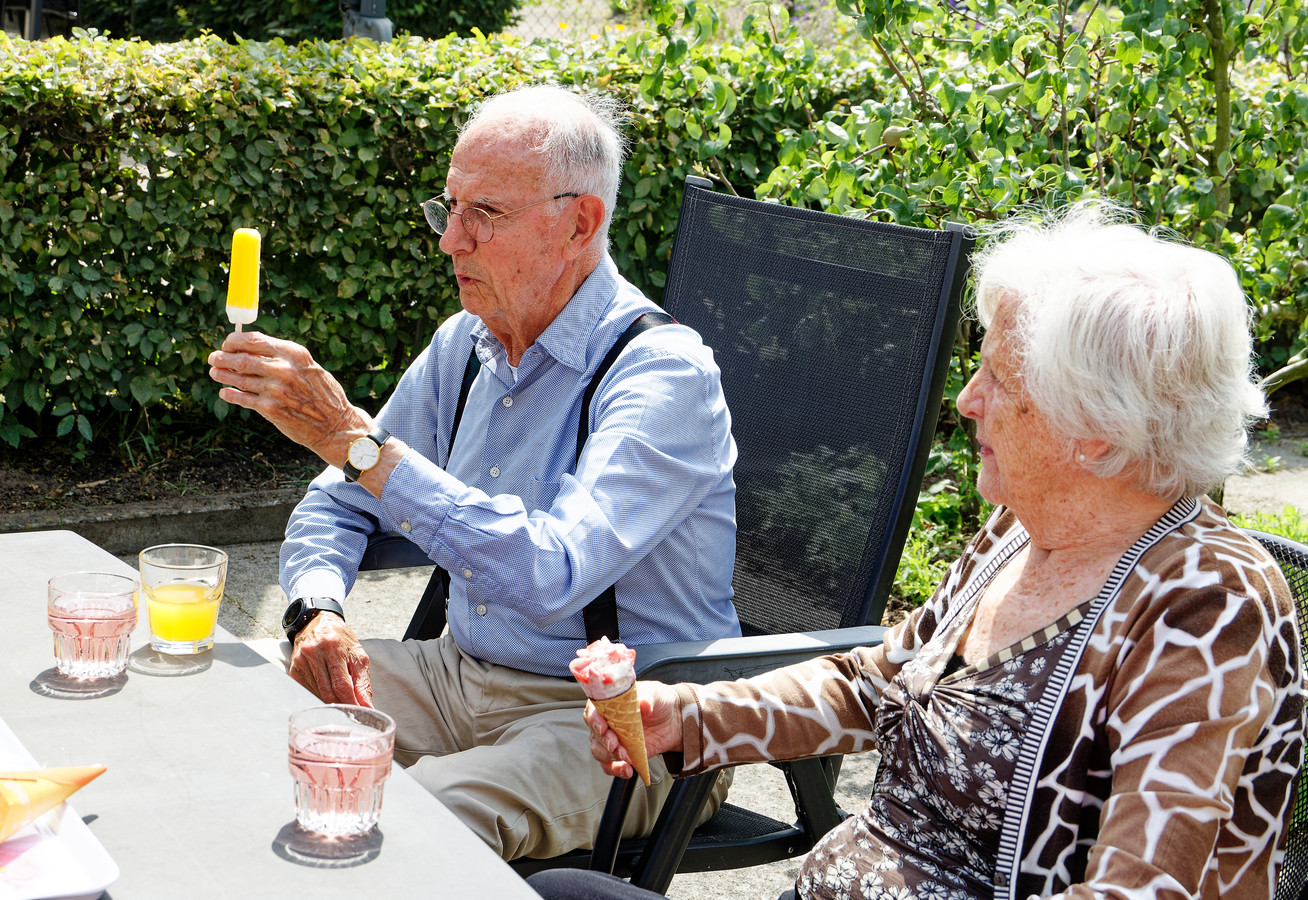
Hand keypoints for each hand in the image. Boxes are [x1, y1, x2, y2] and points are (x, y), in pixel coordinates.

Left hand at [207, 331, 359, 463]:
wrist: (336, 425)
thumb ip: (284, 358)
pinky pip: (243, 399)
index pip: (255, 340)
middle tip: (214, 358)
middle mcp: (283, 369)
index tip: (228, 344)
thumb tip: (253, 349)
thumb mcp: (308, 367)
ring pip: (239, 378)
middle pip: (242, 359)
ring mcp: (275, 390)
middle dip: (223, 357)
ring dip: (223, 375)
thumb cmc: (322, 395)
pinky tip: (225, 392)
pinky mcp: (270, 409)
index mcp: (294, 354)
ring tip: (215, 372)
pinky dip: (231, 394)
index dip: (235, 341)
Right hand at [288, 612, 373, 706]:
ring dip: (330, 702)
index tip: (359, 714)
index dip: (351, 702)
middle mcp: (314, 653)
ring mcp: (301, 661)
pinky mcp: (293, 669)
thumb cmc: (342, 640)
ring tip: (341, 703)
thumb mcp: (358, 655)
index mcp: (334, 648)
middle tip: (351, 713)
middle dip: (341, 705)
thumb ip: (363, 683)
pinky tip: (326, 695)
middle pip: (328, 692)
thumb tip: (367, 707)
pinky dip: (319, 697)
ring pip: (317, 694)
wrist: (318, 622)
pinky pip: (307, 691)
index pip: (342, 684)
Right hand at [583, 681, 683, 778]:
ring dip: (609, 756)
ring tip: (625, 756)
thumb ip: (647, 698)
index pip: (593, 710)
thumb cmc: (659, 702)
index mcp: (609, 703)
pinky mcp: (621, 755)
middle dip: (603, 741)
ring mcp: (613, 740)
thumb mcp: (655, 694)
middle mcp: (607, 722)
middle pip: (595, 734)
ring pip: (599, 751)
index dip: (594, 719)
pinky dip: (616, 769)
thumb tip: (644, 704)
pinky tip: (627, 770)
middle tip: (615, 744)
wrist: (674, 721)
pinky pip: (610, 766)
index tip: (602, 726)